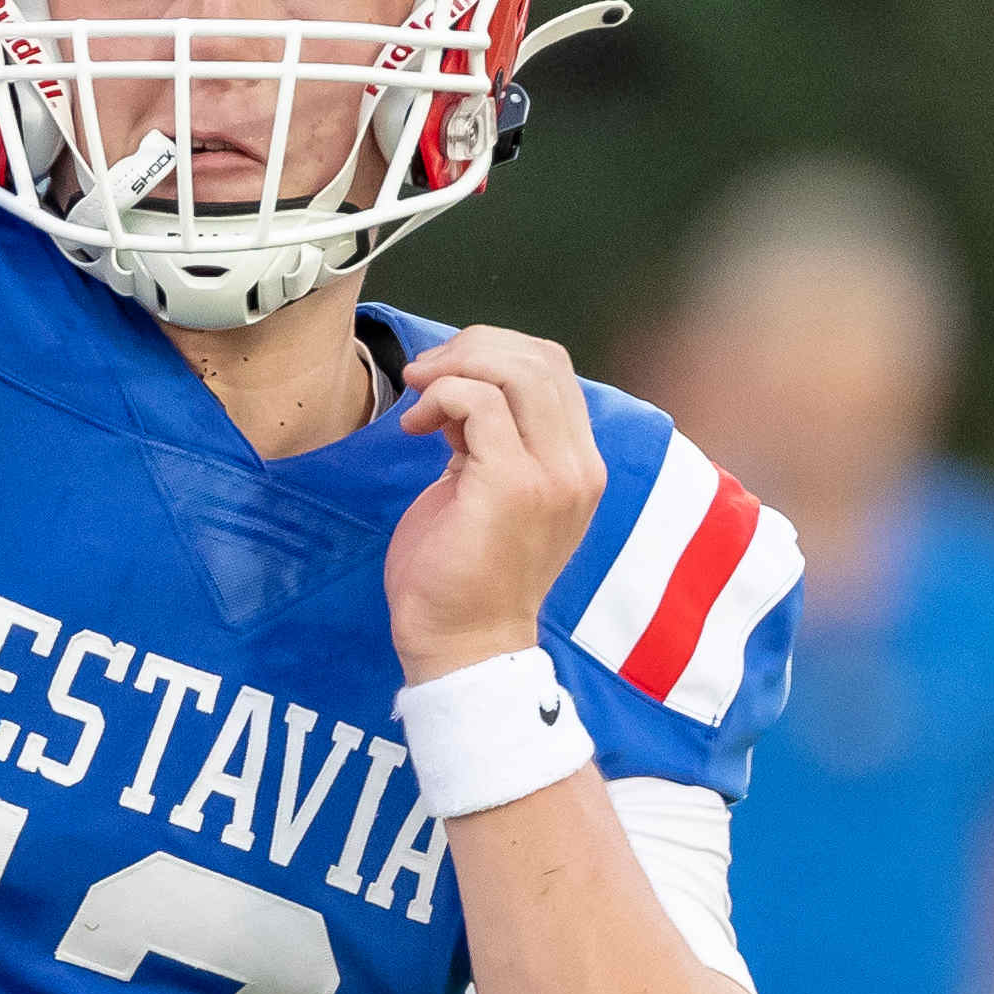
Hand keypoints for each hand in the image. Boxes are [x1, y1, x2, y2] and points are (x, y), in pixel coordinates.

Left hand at [386, 327, 608, 677]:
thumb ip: (491, 438)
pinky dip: (440, 398)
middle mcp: (579, 467)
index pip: (555, 370)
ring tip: (419, 397)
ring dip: (455, 368)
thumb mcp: (488, 489)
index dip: (496, 354)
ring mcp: (553, 475)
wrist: (463, 644)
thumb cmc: (465, 573)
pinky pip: (478, 402)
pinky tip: (414, 429)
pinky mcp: (514, 485)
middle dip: (472, 348)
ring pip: (517, 371)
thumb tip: (463, 390)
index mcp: (579, 465)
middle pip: (541, 358)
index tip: (445, 379)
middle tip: (425, 376)